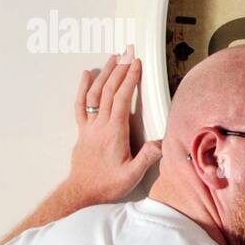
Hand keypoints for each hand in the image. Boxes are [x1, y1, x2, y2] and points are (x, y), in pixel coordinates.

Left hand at [64, 46, 161, 205]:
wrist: (82, 192)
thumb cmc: (107, 184)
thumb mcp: (132, 174)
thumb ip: (148, 156)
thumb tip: (163, 141)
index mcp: (114, 132)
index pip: (121, 99)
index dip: (130, 79)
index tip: (136, 64)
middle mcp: (100, 125)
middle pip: (109, 91)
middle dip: (119, 69)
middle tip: (128, 52)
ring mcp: (89, 126)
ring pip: (95, 94)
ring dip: (105, 73)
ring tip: (113, 57)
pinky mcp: (83, 130)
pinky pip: (81, 105)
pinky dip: (83, 88)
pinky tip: (87, 75)